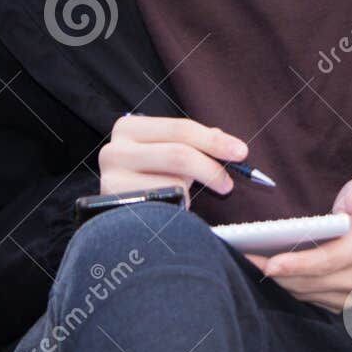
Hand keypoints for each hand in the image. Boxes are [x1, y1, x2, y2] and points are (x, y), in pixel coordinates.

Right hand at [97, 114, 247, 206]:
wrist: (113, 223)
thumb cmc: (145, 182)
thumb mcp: (166, 155)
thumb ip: (191, 144)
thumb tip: (222, 139)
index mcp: (130, 128)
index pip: (181, 129)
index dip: (214, 141)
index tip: (241, 152)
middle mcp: (114, 149)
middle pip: (178, 153)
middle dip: (211, 168)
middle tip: (228, 183)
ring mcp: (111, 178)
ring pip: (172, 182)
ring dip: (187, 192)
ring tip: (184, 198)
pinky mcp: (116, 208)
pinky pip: (162, 207)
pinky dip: (175, 209)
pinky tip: (170, 210)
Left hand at [245, 177, 351, 311]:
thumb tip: (351, 206)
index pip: (326, 261)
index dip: (298, 264)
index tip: (271, 263)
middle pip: (308, 281)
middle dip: (274, 272)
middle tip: (243, 258)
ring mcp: (349, 297)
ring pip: (303, 292)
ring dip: (275, 281)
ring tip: (246, 262)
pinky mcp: (339, 305)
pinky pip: (305, 298)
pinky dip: (285, 286)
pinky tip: (264, 271)